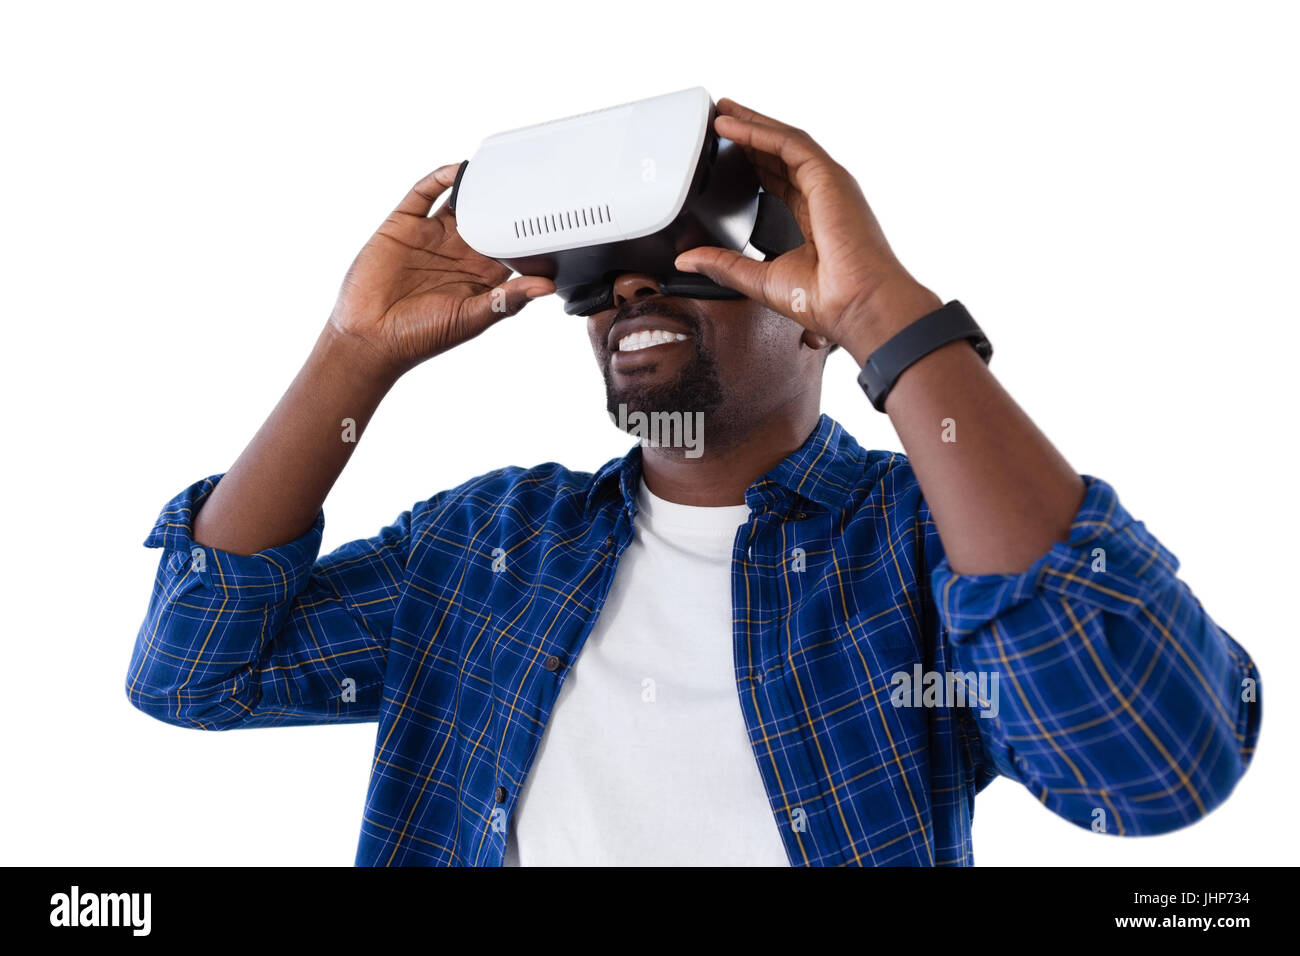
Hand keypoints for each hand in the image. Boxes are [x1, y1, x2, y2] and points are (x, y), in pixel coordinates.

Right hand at [327, 164, 553, 378]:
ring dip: (475, 184)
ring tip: (496, 166)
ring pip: (459, 200)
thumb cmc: (422, 337)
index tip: (551, 215)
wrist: (370, 337)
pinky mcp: (404, 225)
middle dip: (504, 199)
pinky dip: (440, 178)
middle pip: (488, 215)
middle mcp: (457, 251)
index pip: (510, 244)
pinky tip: (458, 170)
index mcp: (479, 273)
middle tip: (528, 178)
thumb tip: (547, 287)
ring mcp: (431, 235)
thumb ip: (508, 300)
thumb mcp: (472, 319)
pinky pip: (424, 193)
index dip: (526, 231)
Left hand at [673, 99, 940, 364]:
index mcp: (812, 219)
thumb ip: (724, 265)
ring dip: (750, 124)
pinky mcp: (827, 176)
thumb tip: (687, 260)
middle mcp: (822, 196)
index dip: (751, 163)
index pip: (777, 181)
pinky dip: (757, 132)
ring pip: (783, 141)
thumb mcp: (760, 279)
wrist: (856, 303)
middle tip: (717, 120)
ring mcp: (828, 183)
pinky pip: (788, 143)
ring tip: (720, 110)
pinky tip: (730, 124)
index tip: (725, 153)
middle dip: (748, 135)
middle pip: (779, 154)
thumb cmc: (826, 299)